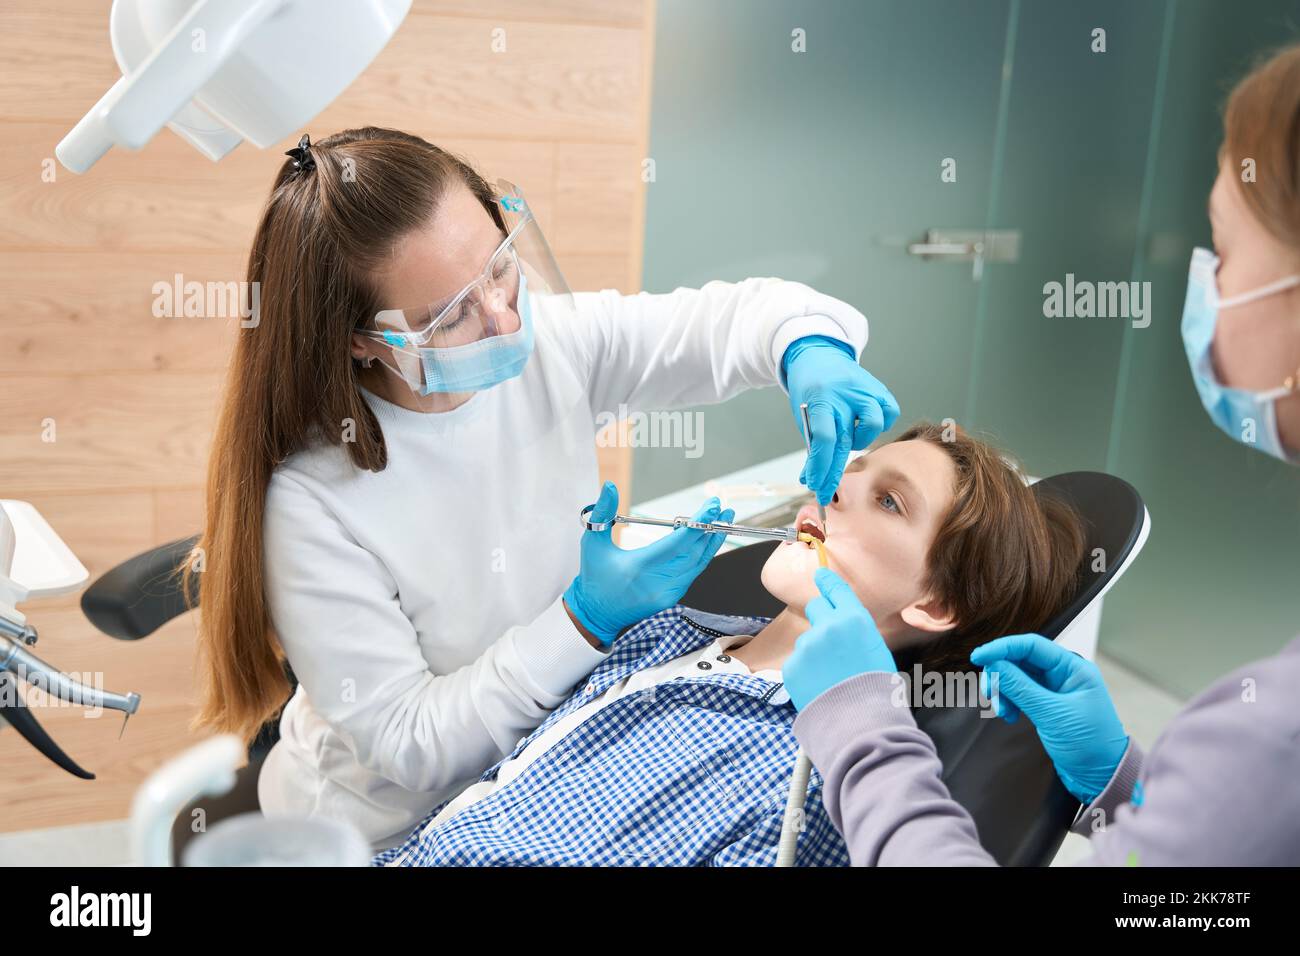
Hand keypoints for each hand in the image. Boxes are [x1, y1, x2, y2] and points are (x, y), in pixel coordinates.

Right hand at [563, 482, 732, 645]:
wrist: (595, 614)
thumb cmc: (593, 576)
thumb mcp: (592, 542)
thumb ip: (602, 512)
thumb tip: (611, 486)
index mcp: (639, 566)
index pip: (678, 542)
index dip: (698, 524)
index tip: (712, 506)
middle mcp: (658, 582)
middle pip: (694, 552)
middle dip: (711, 528)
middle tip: (722, 507)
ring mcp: (667, 593)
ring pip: (698, 563)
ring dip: (712, 541)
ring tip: (723, 520)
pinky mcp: (671, 598)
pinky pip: (692, 572)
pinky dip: (701, 554)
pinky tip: (706, 539)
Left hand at [783, 336, 899, 505]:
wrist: (820, 355)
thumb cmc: (811, 390)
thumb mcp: (804, 414)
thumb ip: (812, 444)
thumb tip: (812, 479)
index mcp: (821, 399)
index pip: (824, 439)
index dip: (821, 467)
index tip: (816, 486)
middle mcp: (846, 394)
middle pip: (845, 441)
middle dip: (833, 471)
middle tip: (824, 488)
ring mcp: (866, 390)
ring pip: (874, 426)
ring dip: (859, 440)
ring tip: (848, 434)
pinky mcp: (880, 389)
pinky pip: (889, 414)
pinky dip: (879, 425)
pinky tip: (864, 423)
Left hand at [783, 567, 895, 709]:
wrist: (860, 723)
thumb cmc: (876, 688)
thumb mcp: (876, 648)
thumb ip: (855, 629)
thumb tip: (843, 622)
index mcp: (854, 619)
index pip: (835, 589)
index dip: (827, 581)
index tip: (820, 575)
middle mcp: (828, 626)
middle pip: (816, 608)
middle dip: (822, 619)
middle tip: (832, 643)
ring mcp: (807, 646)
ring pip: (807, 640)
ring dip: (815, 652)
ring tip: (831, 677)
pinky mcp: (792, 665)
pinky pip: (798, 662)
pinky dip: (806, 671)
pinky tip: (820, 686)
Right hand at [971, 634, 1128, 803]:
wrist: (1101, 776)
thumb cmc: (1089, 745)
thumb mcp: (1052, 715)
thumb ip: (1020, 687)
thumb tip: (994, 664)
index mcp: (1073, 668)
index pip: (1031, 645)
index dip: (1002, 648)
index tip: (978, 656)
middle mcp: (1063, 673)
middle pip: (1020, 660)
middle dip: (1001, 675)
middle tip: (990, 694)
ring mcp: (1054, 688)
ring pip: (1016, 676)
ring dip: (1003, 691)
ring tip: (1004, 712)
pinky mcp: (1046, 703)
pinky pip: (1019, 692)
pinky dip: (1010, 701)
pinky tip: (1011, 716)